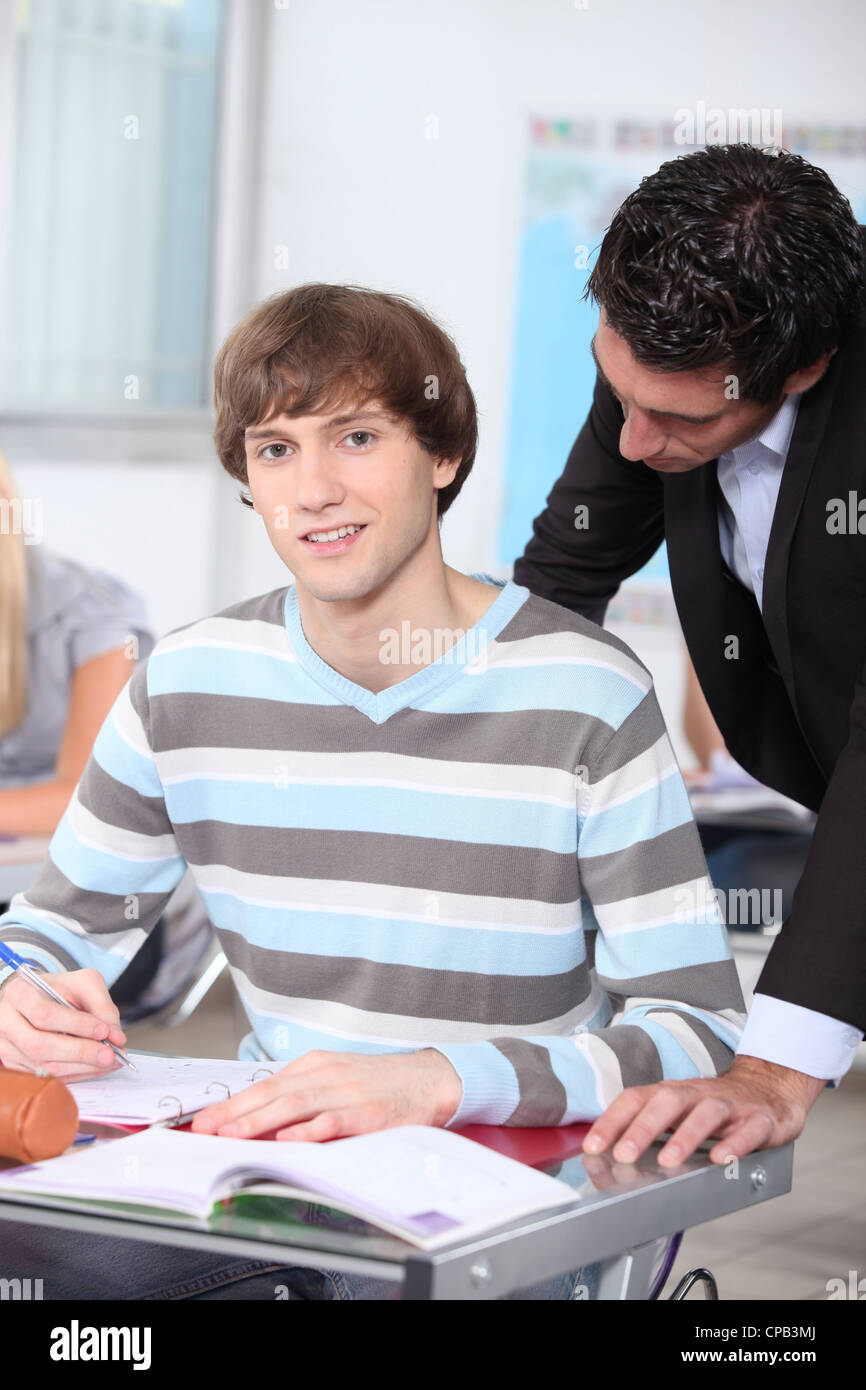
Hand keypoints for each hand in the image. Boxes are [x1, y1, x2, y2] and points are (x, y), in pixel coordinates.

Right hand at [0, 967, 125, 1080]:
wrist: (36, 999)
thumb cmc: (59, 990)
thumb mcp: (83, 983)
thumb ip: (102, 1006)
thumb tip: (116, 1037)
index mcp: (19, 994)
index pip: (44, 1014)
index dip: (76, 1025)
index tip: (104, 1030)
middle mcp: (7, 1023)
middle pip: (40, 1046)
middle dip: (80, 1052)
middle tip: (110, 1054)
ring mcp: (8, 1048)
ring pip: (44, 1067)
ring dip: (81, 1068)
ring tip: (108, 1061)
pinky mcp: (17, 1066)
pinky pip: (47, 1077)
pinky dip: (75, 1074)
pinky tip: (95, 1067)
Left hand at [190, 1048, 463, 1140]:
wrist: (429, 1078)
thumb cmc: (378, 1083)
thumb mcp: (336, 1077)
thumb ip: (301, 1093)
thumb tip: (259, 1119)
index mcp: (316, 1064)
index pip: (265, 1085)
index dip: (232, 1103)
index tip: (203, 1120)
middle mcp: (328, 1074)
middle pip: (273, 1093)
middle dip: (235, 1113)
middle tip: (205, 1129)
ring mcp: (348, 1092)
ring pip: (296, 1105)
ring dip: (260, 1121)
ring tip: (232, 1134)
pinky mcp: (369, 1113)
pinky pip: (333, 1121)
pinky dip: (309, 1129)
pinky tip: (288, 1139)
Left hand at [582, 1055, 826, 1166]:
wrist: (771, 1088)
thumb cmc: (714, 1107)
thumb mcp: (679, 1112)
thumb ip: (648, 1129)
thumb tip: (608, 1155)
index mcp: (673, 1093)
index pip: (636, 1099)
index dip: (613, 1120)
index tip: (593, 1146)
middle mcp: (698, 1094)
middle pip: (668, 1101)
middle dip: (643, 1128)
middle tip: (623, 1155)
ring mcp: (731, 1105)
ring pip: (707, 1113)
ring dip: (686, 1136)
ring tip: (668, 1161)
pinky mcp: (761, 1119)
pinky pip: (750, 1130)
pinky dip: (736, 1143)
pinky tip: (722, 1158)